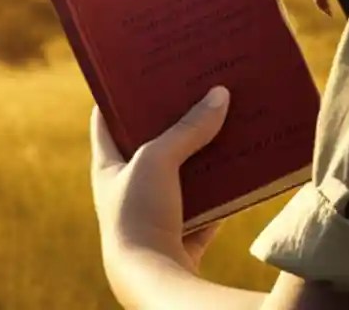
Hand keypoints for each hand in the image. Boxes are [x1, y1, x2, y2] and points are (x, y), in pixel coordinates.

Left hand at [91, 86, 231, 285]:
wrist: (151, 279)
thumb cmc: (139, 214)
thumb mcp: (157, 159)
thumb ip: (188, 128)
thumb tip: (219, 94)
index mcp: (107, 167)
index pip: (105, 120)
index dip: (118, 94)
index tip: (139, 69)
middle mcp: (128, 188)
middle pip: (151, 144)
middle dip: (174, 119)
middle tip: (197, 88)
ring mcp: (156, 213)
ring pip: (183, 174)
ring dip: (203, 153)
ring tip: (227, 120)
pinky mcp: (182, 234)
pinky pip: (207, 204)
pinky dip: (223, 189)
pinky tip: (244, 166)